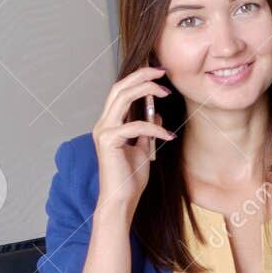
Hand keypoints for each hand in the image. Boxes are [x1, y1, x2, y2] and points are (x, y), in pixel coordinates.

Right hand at [92, 66, 174, 213]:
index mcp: (109, 124)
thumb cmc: (130, 178)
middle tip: (162, 72)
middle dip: (141, 76)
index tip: (159, 74)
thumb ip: (147, 130)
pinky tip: (168, 135)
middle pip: (119, 88)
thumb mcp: (143, 149)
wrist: (122, 200)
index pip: (120, 92)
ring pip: (122, 98)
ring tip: (165, 92)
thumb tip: (155, 113)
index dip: (138, 79)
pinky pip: (135, 126)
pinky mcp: (108, 141)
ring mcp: (103, 131)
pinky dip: (154, 128)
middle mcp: (103, 124)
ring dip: (146, 90)